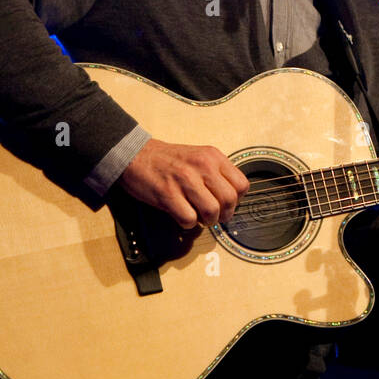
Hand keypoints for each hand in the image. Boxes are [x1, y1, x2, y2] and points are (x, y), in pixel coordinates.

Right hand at [117, 139, 249, 229]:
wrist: (136, 155)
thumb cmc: (168, 160)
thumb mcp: (199, 156)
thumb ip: (217, 173)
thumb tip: (231, 199)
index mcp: (213, 157)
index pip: (242, 185)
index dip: (237, 200)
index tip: (227, 205)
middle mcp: (202, 166)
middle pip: (230, 200)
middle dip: (224, 215)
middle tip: (215, 217)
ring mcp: (185, 180)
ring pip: (212, 211)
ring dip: (207, 221)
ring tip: (199, 218)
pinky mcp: (168, 194)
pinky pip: (189, 218)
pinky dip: (188, 223)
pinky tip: (182, 216)